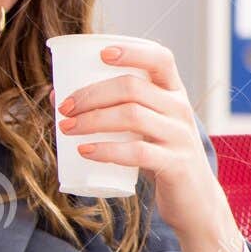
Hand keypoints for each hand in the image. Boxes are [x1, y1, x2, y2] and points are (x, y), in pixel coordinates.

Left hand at [55, 40, 244, 251]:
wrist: (193, 200)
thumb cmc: (157, 156)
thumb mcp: (143, 128)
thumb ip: (112, 110)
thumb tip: (57, 95)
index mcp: (173, 93)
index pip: (160, 59)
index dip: (132, 51)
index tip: (101, 54)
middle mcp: (180, 109)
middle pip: (132, 87)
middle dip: (92, 93)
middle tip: (64, 107)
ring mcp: (180, 137)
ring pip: (132, 115)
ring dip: (92, 119)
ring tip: (66, 127)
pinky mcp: (176, 164)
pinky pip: (138, 151)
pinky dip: (106, 149)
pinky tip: (84, 151)